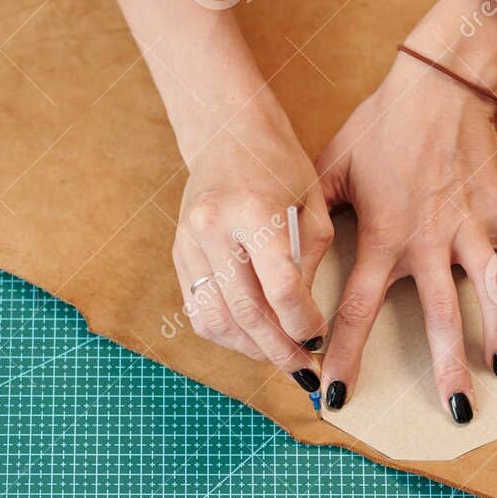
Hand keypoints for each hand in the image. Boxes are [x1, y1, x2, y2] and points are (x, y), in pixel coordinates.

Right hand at [172, 90, 333, 386]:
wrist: (225, 131)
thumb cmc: (278, 165)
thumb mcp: (311, 204)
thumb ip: (309, 261)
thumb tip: (304, 320)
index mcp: (252, 210)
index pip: (279, 286)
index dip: (301, 322)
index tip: (317, 336)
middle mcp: (213, 228)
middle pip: (246, 311)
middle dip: (278, 348)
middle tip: (302, 366)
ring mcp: (189, 243)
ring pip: (216, 320)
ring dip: (250, 348)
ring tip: (278, 355)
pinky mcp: (178, 255)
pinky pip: (198, 311)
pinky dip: (226, 335)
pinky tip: (252, 338)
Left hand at [315, 54, 496, 422]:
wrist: (435, 83)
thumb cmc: (377, 128)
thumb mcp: (327, 169)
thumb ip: (309, 220)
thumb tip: (285, 264)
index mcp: (383, 236)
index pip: (357, 308)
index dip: (345, 353)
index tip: (335, 394)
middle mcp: (430, 240)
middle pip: (440, 315)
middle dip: (446, 365)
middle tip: (454, 410)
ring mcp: (471, 227)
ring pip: (491, 291)